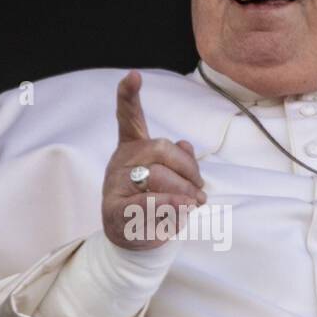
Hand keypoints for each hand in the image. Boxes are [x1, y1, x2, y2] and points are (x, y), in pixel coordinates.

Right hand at [102, 71, 205, 250]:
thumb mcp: (170, 179)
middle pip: (159, 149)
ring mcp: (115, 185)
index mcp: (132, 148)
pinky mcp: (115, 210)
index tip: (133, 75)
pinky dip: (169, 204)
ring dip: (184, 191)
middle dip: (188, 169)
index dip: (129, 95)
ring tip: (194, 205)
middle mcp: (121, 162)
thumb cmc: (154, 205)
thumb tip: (185, 145)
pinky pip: (145, 203)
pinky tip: (183, 208)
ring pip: (156, 176)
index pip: (129, 118)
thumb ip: (177, 159)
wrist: (133, 241)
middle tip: (201, 191)